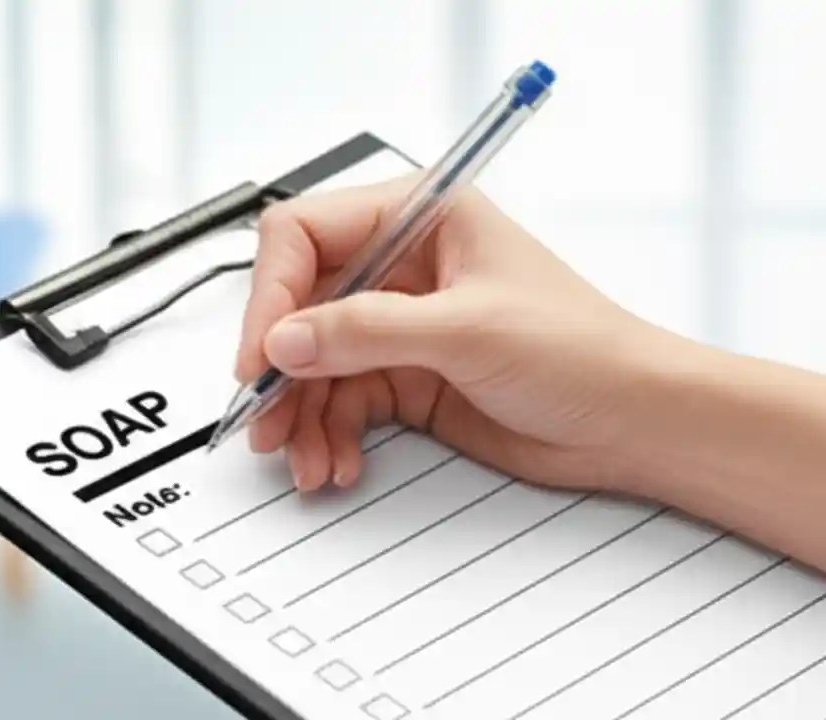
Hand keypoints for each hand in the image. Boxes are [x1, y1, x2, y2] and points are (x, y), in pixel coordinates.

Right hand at [234, 174, 672, 492]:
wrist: (633, 423)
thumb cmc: (583, 351)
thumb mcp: (468, 331)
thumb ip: (367, 331)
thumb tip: (283, 340)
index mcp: (419, 216)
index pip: (305, 236)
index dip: (272, 295)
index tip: (262, 355)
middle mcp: (400, 264)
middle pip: (298, 305)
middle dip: (279, 367)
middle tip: (266, 419)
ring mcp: (398, 323)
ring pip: (312, 362)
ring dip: (300, 414)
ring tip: (303, 459)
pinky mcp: (403, 375)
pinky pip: (339, 401)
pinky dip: (328, 434)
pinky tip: (337, 462)